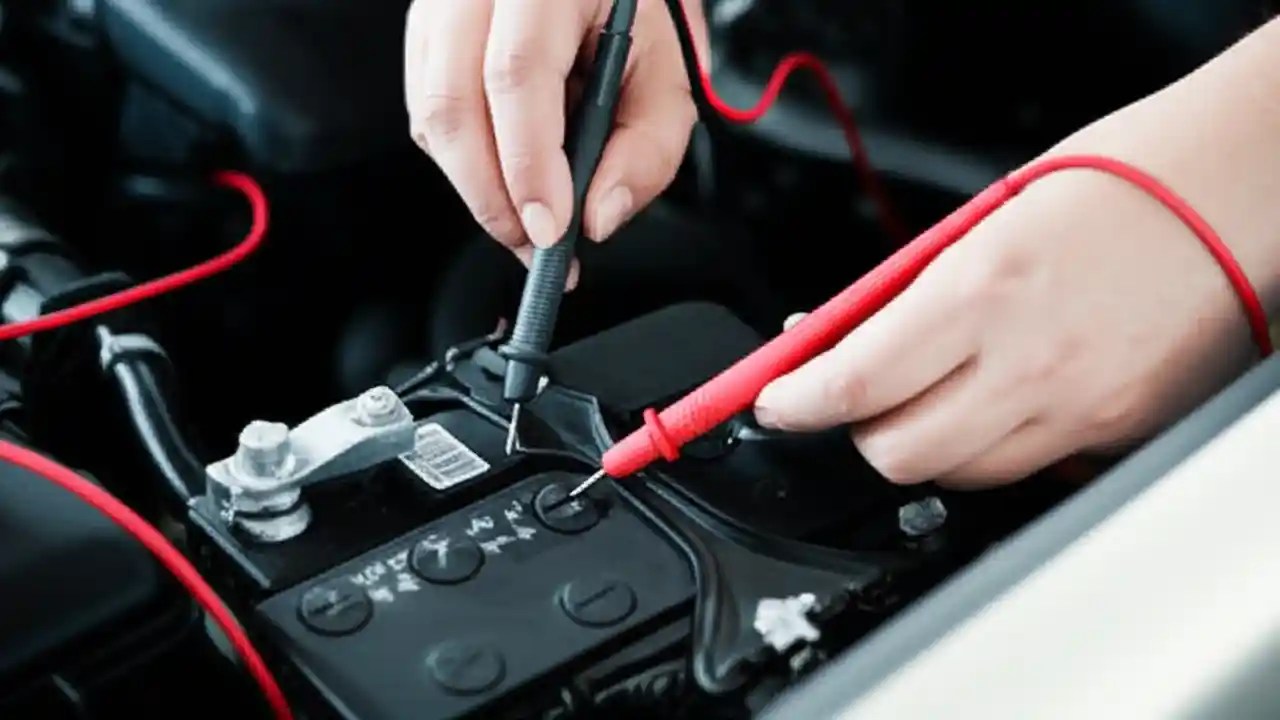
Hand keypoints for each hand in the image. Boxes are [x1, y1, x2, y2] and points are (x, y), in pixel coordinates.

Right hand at [404, 0, 704, 282]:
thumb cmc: (633, 14)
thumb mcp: (668, 75)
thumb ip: (648, 149)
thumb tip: (597, 217)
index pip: (519, 73)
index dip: (528, 161)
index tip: (550, 228)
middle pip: (454, 102)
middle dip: (492, 195)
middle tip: (535, 244)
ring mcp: (440, 8)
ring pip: (431, 116)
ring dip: (477, 188)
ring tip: (527, 222)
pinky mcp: (424, 35)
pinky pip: (426, 115)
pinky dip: (465, 164)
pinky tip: (507, 177)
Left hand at [753, 23, 1279, 487]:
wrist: (1240, 184)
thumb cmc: (1121, 179)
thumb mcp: (985, 219)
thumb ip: (908, 290)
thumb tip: (843, 335)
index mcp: (980, 291)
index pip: (851, 384)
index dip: (793, 403)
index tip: (773, 402)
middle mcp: (1028, 363)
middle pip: (894, 452)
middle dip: (854, 430)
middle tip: (849, 397)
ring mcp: (1078, 408)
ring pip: (957, 473)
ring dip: (922, 443)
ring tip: (931, 393)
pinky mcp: (1118, 432)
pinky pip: (1026, 469)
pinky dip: (992, 448)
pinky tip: (1000, 401)